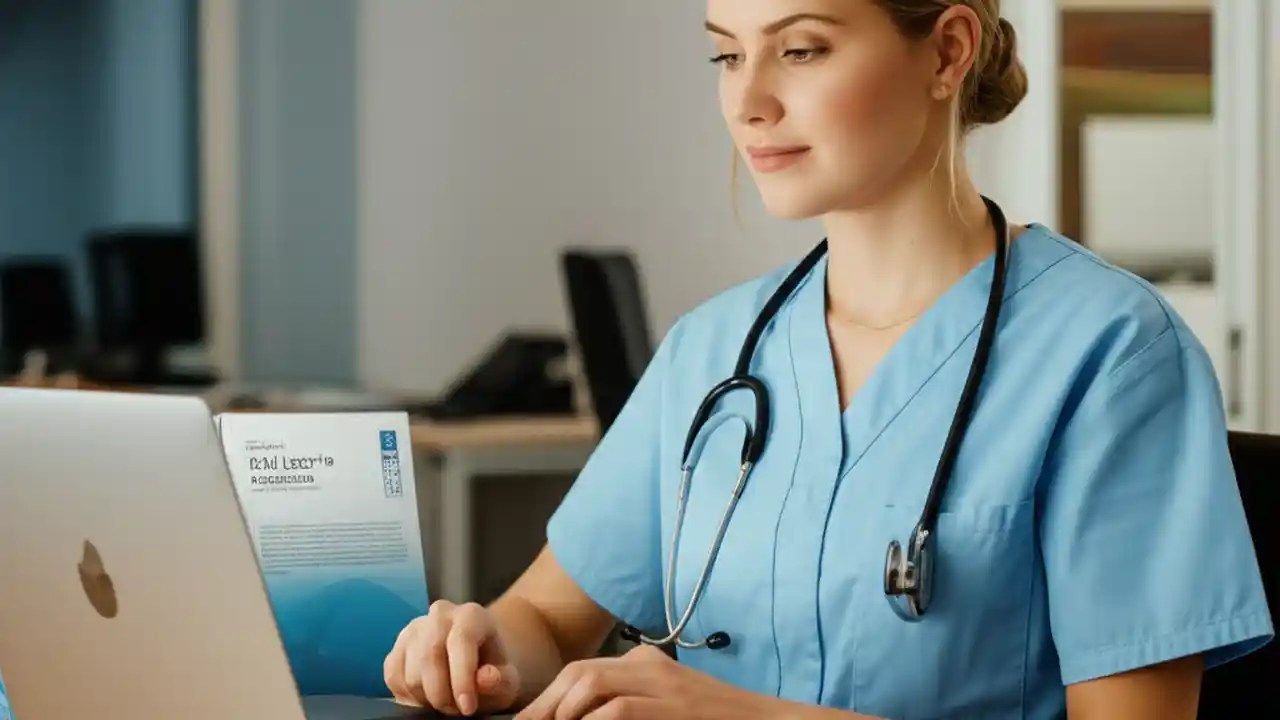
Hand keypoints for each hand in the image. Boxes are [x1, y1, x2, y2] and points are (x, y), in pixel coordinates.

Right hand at [383, 600, 520, 715]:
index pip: (461, 641)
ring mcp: (414, 629)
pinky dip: (408, 696)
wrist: (476, 662)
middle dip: (442, 694)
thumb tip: (485, 678)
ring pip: (410, 673)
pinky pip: (393, 677)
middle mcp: (440, 614)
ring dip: (427, 698)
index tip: (467, 708)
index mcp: (471, 615)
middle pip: (430, 658)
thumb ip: (500, 679)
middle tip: (456, 710)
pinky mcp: (396, 647)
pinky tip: (427, 698)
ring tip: (446, 702)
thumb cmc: (492, 670)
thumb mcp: (506, 679)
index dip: (462, 679)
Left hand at [514, 644, 778, 719]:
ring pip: (591, 687)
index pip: (581, 672)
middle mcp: (650, 667)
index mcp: (645, 665)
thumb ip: (626, 707)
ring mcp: (664, 685)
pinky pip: (618, 711)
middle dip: (545, 707)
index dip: (547, 699)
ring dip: (563, 713)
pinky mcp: (675, 707)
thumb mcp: (667, 708)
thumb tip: (578, 717)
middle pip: (578, 675)